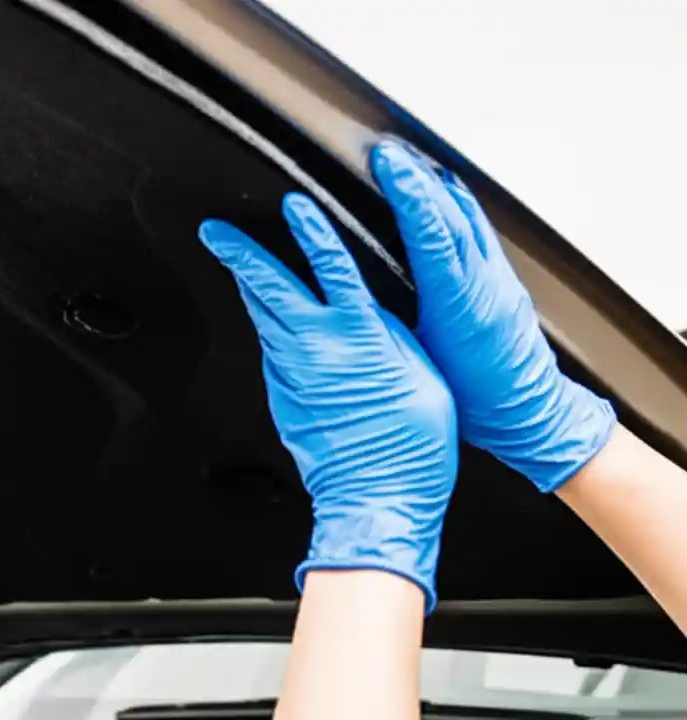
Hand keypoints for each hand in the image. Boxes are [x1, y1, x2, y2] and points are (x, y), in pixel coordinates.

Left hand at [199, 193, 456, 611]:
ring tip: (234, 260)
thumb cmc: (413, 445)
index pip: (330, 266)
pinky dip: (267, 327)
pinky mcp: (283, 398)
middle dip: (240, 253)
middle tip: (215, 230)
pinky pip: (270, 351)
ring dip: (248, 285)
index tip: (295, 205)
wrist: (378, 500)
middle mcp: (317, 350)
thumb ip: (390, 333)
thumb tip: (371, 309)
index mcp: (360, 335)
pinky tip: (266, 317)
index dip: (311, 231)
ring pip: (262, 317)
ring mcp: (292, 374)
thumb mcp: (423, 373)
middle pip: (270, 287)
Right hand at [370, 140, 615, 492]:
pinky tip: (443, 190)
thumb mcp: (425, 362)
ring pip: (468, 218)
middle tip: (386, 152)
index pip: (434, 235)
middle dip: (417, 180)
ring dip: (437, 186)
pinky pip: (480, 230)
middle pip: (451, 216)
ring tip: (409, 161)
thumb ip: (395, 324)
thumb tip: (354, 295)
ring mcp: (498, 277)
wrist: (531, 414)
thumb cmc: (476, 400)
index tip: (387, 166)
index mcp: (460, 304)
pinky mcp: (504, 279)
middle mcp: (484, 282)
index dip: (410, 197)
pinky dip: (459, 204)